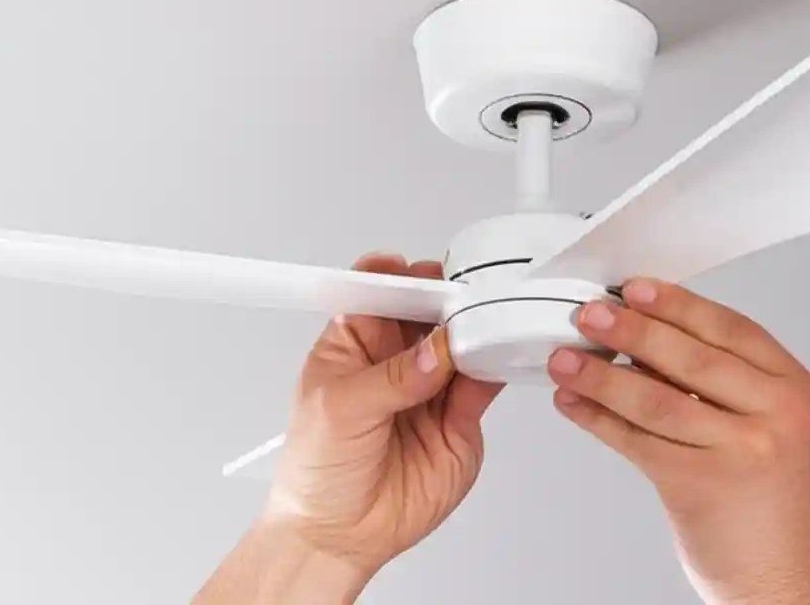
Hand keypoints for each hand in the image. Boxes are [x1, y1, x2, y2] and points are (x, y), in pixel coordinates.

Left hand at [197, 254, 502, 603]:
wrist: (338, 537)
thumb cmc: (316, 472)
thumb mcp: (340, 411)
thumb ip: (392, 379)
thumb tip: (434, 352)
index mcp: (354, 344)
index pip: (379, 293)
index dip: (399, 276)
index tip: (418, 271)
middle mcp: (395, 360)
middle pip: (429, 313)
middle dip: (448, 300)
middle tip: (463, 298)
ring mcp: (429, 388)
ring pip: (461, 344)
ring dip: (474, 332)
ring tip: (482, 327)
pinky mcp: (458, 420)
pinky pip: (483, 384)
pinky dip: (493, 367)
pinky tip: (493, 357)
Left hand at [547, 279, 809, 604]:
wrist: (783, 581)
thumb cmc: (771, 505)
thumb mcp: (768, 427)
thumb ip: (721, 383)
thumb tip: (646, 340)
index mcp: (791, 388)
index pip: (729, 327)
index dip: (676, 304)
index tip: (635, 288)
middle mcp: (774, 415)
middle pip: (689, 357)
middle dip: (631, 330)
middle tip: (590, 314)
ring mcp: (739, 450)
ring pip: (655, 398)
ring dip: (600, 375)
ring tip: (565, 359)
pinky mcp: (699, 485)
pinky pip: (636, 441)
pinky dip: (597, 419)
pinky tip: (575, 405)